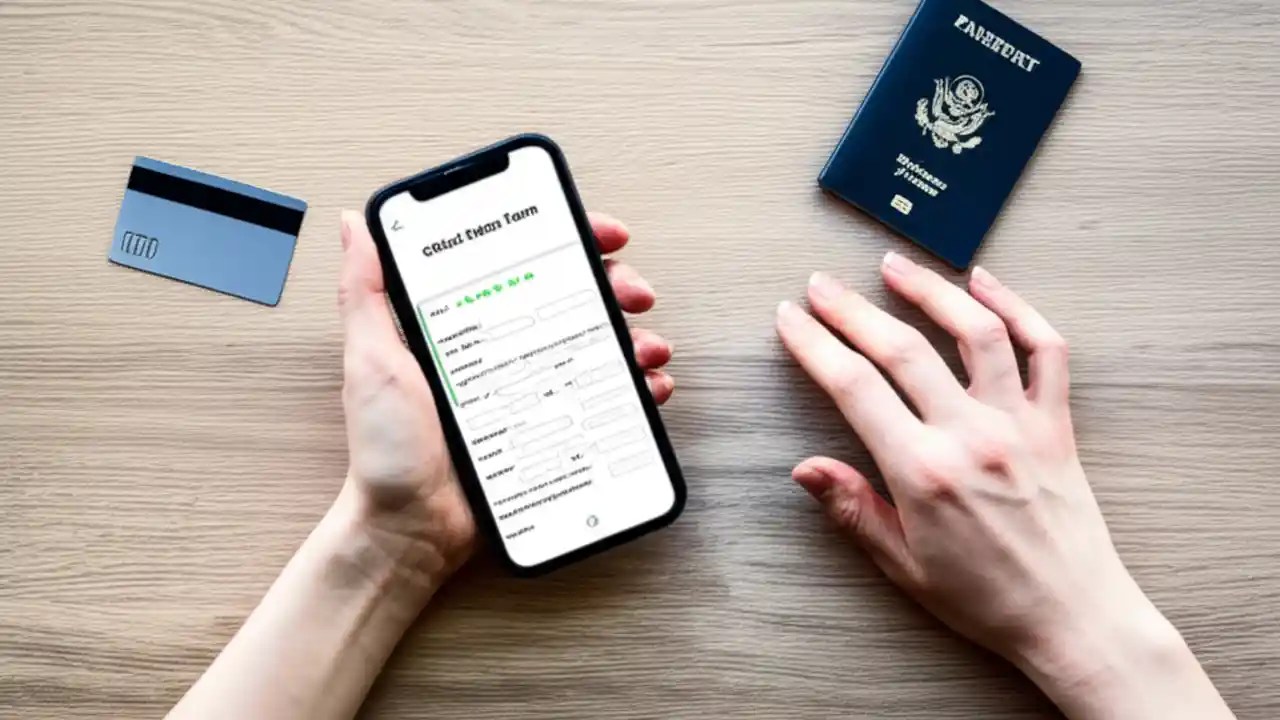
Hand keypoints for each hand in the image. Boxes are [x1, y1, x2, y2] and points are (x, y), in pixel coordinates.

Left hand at [337, 210, 674, 587]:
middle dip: (614, 285)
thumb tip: (355, 224)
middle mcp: (502, 349)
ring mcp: (531, 388)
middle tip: (633, 293)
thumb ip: (365, 292)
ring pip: (597, 345)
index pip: (521, 262)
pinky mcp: (551, 427)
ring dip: (634, 336)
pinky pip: (603, 399)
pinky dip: (634, 388)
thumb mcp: (371, 361)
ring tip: (646, 347)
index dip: (565, 238)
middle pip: (572, 297)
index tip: (598, 233)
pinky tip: (645, 387)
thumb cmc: (386, 451)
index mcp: (463, 324)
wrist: (411, 529)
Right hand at [776, 253, 1231, 718]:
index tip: (791, 319)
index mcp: (923, 472)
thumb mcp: (903, 566)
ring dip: (929, 290)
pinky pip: (1044, 349)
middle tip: (821, 285)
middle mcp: (971, 436)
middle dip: (852, 309)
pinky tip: (985, 283)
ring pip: (975, 332)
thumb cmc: (987, 600)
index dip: (814, 344)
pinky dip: (1017, 307)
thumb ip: (853, 510)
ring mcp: (1018, 423)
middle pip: (902, 349)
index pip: (854, 388)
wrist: (1074, 618)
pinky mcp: (1057, 424)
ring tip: (894, 265)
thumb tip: (805, 469)